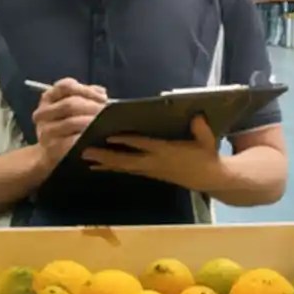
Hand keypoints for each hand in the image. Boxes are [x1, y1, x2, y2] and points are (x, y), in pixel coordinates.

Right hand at [32, 78, 107, 172]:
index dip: (86, 90)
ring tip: (106, 125)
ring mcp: (46, 130)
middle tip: (109, 113)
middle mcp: (43, 112)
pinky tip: (96, 138)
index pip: (66, 86)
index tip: (103, 98)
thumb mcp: (74, 107)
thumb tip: (101, 93)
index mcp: (49, 97)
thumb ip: (88, 96)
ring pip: (72, 122)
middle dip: (93, 107)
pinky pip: (72, 141)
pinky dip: (86, 138)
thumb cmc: (68, 125)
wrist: (52, 153)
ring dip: (92, 123)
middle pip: (70, 104)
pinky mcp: (52, 147)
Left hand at [82, 115, 229, 191]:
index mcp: (167, 151)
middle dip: (106, 156)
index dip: (127, 141)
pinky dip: (112, 168)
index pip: (144, 145)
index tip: (110, 136)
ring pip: (124, 167)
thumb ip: (201, 129)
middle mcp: (155, 162)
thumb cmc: (206, 155)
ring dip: (104, 164)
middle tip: (86, 151)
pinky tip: (98, 166)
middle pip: (127, 160)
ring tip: (85, 159)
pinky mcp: (150, 173)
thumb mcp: (208, 141)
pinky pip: (127, 171)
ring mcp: (151, 170)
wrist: (209, 178)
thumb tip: (197, 115)